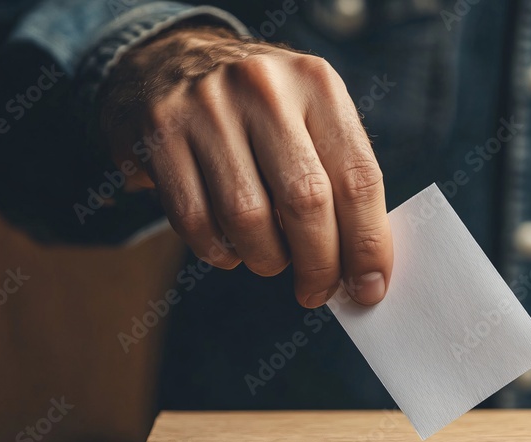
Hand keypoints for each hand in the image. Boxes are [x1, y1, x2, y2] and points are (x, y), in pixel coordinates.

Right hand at [98, 25, 391, 307]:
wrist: (167, 62)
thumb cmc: (258, 110)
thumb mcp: (308, 117)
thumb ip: (340, 179)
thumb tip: (364, 268)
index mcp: (317, 84)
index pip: (358, 177)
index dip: (368, 243)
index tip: (369, 287)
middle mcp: (264, 87)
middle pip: (306, 200)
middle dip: (318, 263)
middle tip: (317, 291)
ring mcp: (207, 107)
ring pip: (249, 218)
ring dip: (266, 259)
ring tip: (270, 260)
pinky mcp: (160, 133)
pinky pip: (196, 221)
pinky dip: (219, 251)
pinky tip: (230, 248)